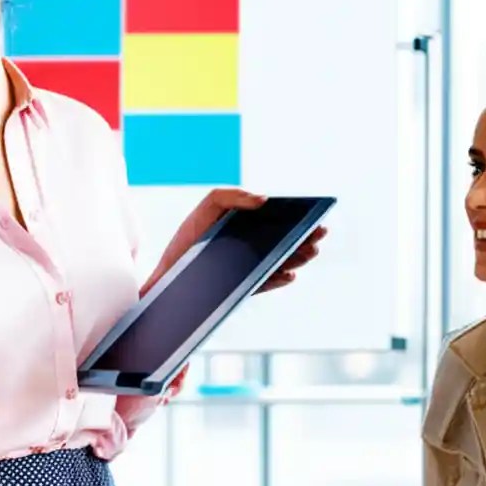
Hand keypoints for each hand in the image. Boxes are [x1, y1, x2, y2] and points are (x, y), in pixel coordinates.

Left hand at [142, 188, 327, 295]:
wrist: (167, 273)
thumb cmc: (189, 239)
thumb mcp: (208, 208)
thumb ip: (232, 196)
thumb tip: (264, 199)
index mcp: (251, 230)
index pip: (282, 224)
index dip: (301, 221)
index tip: (315, 217)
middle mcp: (256, 251)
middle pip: (288, 244)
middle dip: (306, 239)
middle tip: (318, 233)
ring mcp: (252, 271)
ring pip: (282, 264)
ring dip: (299, 258)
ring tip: (309, 251)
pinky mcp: (245, 290)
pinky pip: (266, 285)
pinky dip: (279, 279)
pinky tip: (288, 272)